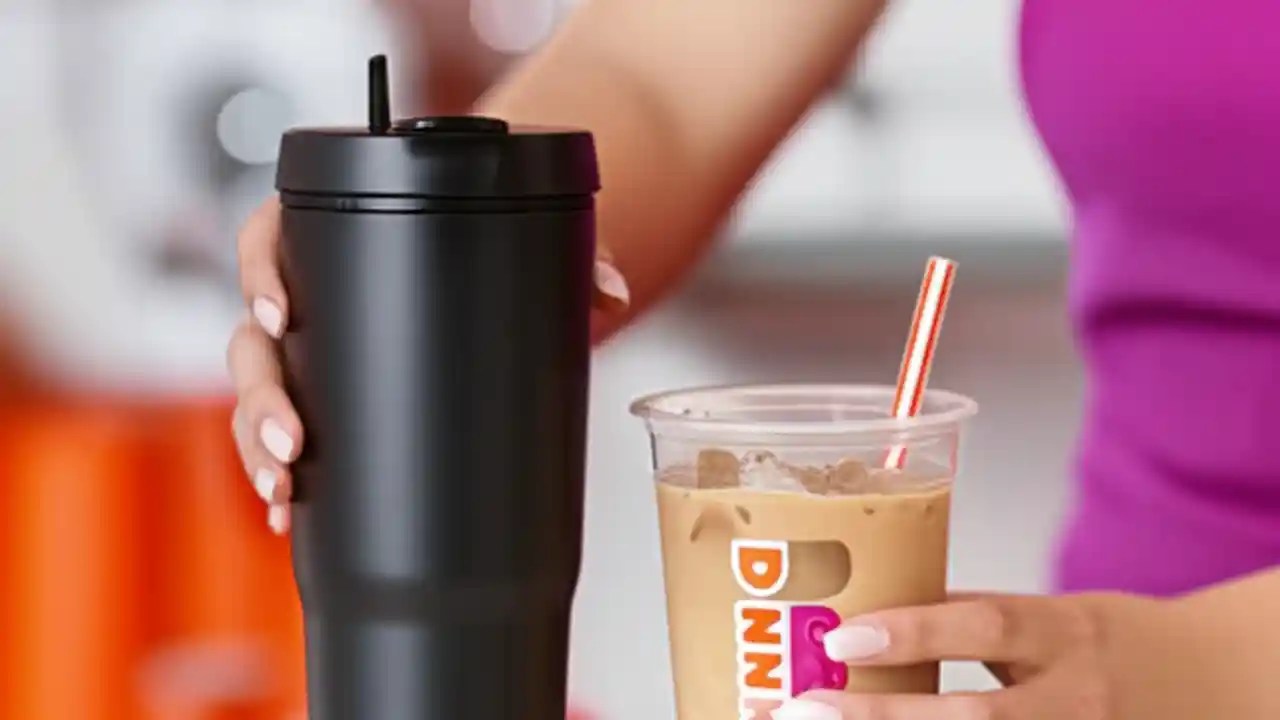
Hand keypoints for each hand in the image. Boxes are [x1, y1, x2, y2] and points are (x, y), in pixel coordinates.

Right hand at [226, 196, 629, 533]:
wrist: (500, 271)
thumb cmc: (495, 242)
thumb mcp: (531, 238)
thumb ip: (573, 256)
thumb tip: (607, 293)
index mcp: (335, 233)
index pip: (273, 235)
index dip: (261, 271)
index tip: (280, 311)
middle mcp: (311, 295)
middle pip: (254, 337)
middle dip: (261, 396)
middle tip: (292, 440)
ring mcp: (313, 352)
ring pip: (256, 394)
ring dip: (256, 444)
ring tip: (284, 490)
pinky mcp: (325, 399)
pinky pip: (279, 433)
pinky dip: (280, 477)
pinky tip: (290, 516)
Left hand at [773, 592, 1162, 719]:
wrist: (1204, 685)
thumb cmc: (1110, 643)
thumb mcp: (1051, 615)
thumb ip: (972, 617)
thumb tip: (880, 611)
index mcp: (1065, 634)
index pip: (986, 627)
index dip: (914, 632)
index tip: (843, 639)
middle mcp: (1073, 700)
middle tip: (805, 710)